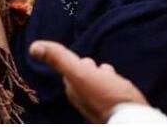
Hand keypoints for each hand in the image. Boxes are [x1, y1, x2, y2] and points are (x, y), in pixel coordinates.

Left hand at [29, 40, 147, 122]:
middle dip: (89, 68)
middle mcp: (84, 98)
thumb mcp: (80, 73)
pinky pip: (112, 92)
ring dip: (102, 76)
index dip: (76, 62)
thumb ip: (59, 59)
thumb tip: (33, 47)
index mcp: (74, 89)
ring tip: (108, 71)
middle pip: (85, 76)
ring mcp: (101, 104)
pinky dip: (113, 85)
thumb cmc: (107, 96)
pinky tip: (120, 84)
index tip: (80, 58)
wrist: (133, 119)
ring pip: (99, 84)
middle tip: (94, 64)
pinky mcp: (116, 107)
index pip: (71, 69)